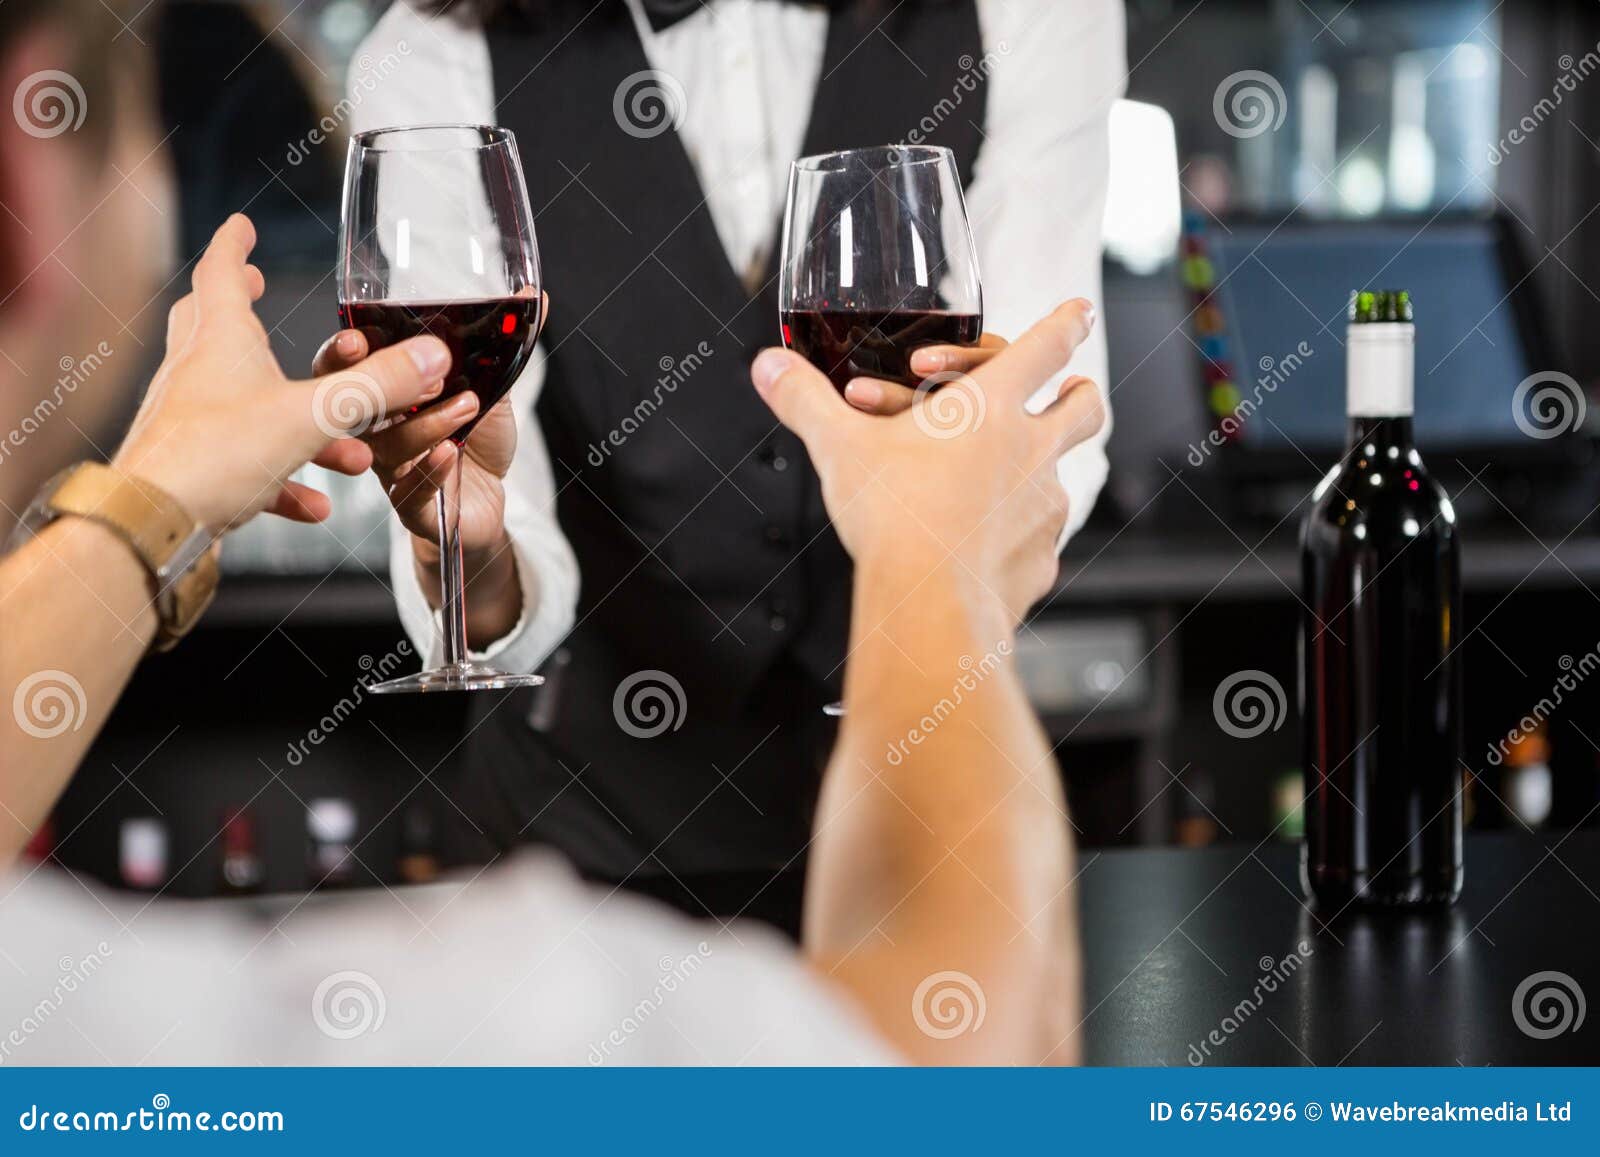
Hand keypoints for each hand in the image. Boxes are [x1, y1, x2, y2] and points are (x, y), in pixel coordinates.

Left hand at [112, 215, 449, 531]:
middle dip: (239, 304)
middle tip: (256, 289)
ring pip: (244, 402)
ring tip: (344, 443)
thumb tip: (431, 356)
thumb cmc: (216, 455)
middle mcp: (196, 373)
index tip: (241, 226)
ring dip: (293, 413)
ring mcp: (191, 421)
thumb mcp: (313, 415)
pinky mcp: (196, 469)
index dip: (234, 245)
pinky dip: (283, 478)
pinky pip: (245, 465)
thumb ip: (377, 386)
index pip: (221, 272)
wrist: (154, 522)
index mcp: (219, 341)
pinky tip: (315, 503)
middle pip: (211, 323)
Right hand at [310, 303, 542, 564]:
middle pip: (344, 408)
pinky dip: (431, 469)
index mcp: (384, 394)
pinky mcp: (412, 508)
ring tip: (466, 404)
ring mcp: (389, 472)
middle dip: (366, 384)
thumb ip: (499, 346)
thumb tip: (533, 294)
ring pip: (386, 447)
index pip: (346, 369)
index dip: (342, 353)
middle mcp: (375, 432)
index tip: (357, 337)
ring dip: (426, 421)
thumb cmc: (477, 442)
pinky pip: (411, 491)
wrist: (490, 502)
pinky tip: (450, 451)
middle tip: (398, 365)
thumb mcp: (492, 388)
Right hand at [751, 300, 1102, 622]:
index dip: (1067, 321)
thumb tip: (769, 367)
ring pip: (1063, 475)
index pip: (1049, 345)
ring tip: (1002, 483)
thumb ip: (805, 400)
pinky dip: (1017, 535)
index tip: (1079, 311)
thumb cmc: (893, 516)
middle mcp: (1033, 449)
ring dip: (1039, 471)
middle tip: (1071, 391)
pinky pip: (1038, 538)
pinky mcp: (1040, 556)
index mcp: (992, 405)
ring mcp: (1045, 505)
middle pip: (1083, 407)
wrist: (929, 600)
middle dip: (1078, 394)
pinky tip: (983, 548)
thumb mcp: (839, 447)